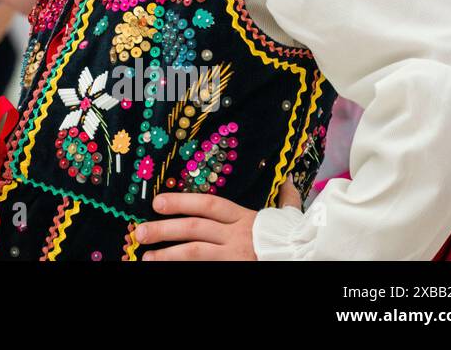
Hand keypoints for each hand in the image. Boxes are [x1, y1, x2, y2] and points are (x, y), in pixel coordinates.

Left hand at [134, 182, 302, 259]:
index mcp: (244, 217)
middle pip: (193, 229)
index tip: (157, 202)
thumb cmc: (297, 239)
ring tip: (146, 256)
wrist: (311, 258)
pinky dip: (186, 269)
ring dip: (167, 255)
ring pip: (195, 253)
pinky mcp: (236, 271)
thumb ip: (286, 198)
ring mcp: (234, 256)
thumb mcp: (290, 216)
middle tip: (139, 232)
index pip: (207, 205)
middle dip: (164, 229)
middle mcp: (236, 236)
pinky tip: (167, 270)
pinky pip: (205, 270)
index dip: (180, 201)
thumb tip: (291, 180)